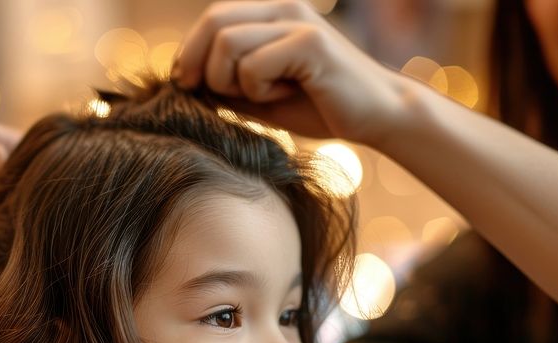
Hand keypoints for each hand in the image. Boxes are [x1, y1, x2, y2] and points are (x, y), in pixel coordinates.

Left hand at [172, 0, 413, 145]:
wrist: (375, 117)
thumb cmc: (317, 107)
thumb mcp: (258, 94)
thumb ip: (225, 82)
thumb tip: (182, 81)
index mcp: (270, 13)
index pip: (211, 19)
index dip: (189, 53)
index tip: (188, 85)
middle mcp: (283, 7)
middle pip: (213, 23)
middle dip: (198, 65)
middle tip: (207, 93)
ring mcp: (297, 20)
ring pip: (227, 43)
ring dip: (230, 81)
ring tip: (260, 94)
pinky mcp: (310, 42)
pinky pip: (254, 65)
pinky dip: (258, 90)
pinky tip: (286, 93)